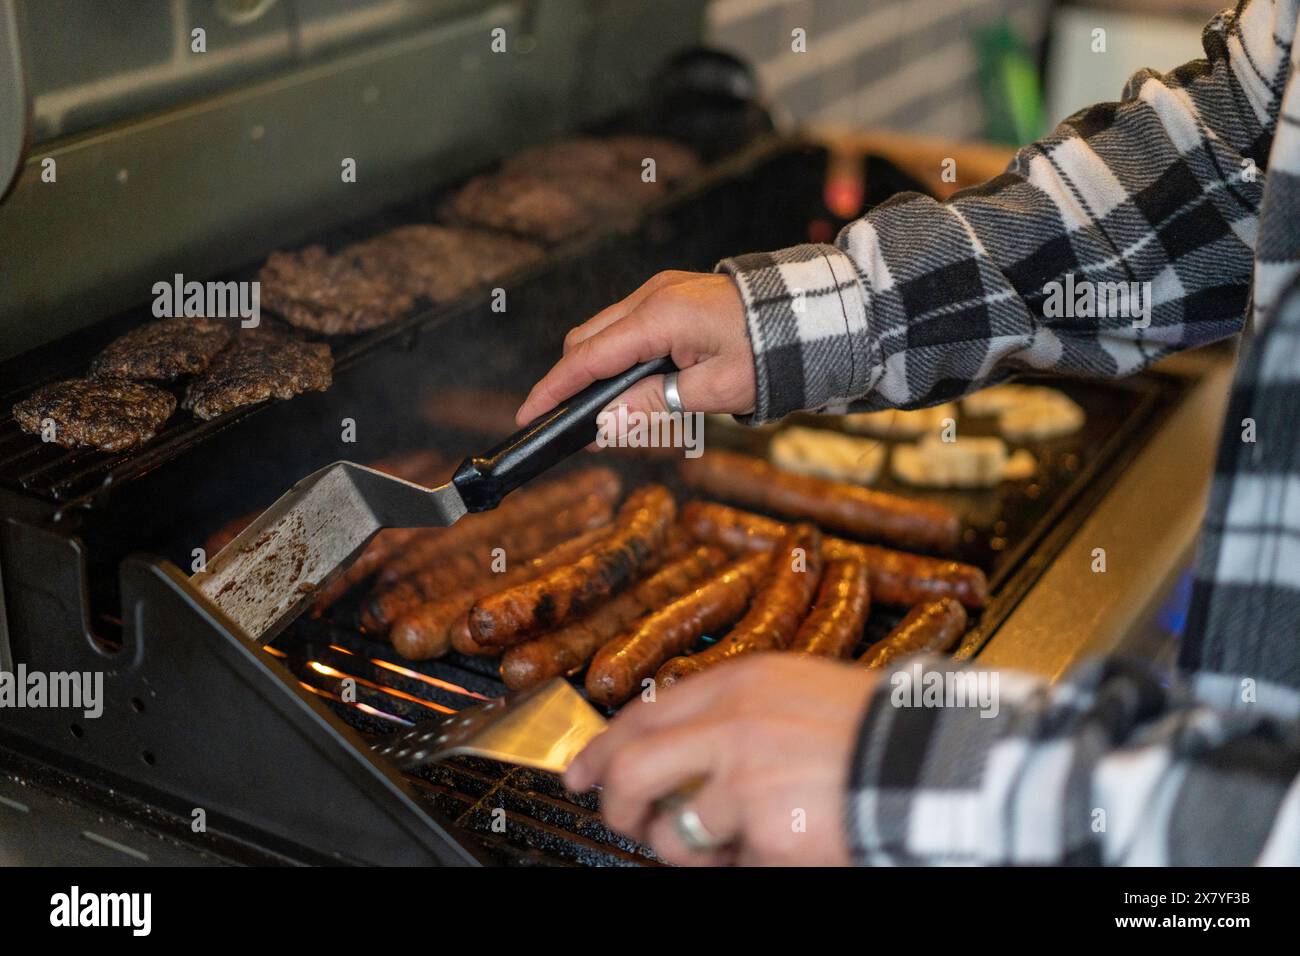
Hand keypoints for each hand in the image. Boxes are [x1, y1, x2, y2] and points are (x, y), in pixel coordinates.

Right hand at [515, 270, 755, 425]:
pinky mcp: (675, 295)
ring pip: (606, 332)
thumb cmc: (771, 353)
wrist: (811, 316)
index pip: (588, 358)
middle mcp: (654, 295)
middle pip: (588, 340)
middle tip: (568, 427)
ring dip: (596, 371)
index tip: (529, 415)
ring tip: (604, 417)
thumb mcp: (712, 390)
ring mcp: (663, 290)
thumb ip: (653, 404)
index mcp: (660, 316)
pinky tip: (629, 387)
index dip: (554, 390)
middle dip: (570, 383)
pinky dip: (619, 356)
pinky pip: (630, 326)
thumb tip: (605, 423)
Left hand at [565, 654, 877, 865]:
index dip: (605, 746)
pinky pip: (728, 862)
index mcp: (742, 682)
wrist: (930, 759)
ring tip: (723, 846)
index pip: (647, 711)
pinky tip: (777, 847)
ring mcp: (743, 779)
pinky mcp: (763, 831)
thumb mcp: (799, 689)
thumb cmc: (875, 727)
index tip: (583, 771)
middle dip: (618, 802)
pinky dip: (743, 864)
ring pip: (673, 829)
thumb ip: (739, 710)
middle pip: (634, 765)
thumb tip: (685, 743)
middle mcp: (732, 724)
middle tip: (624, 820)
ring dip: (688, 848)